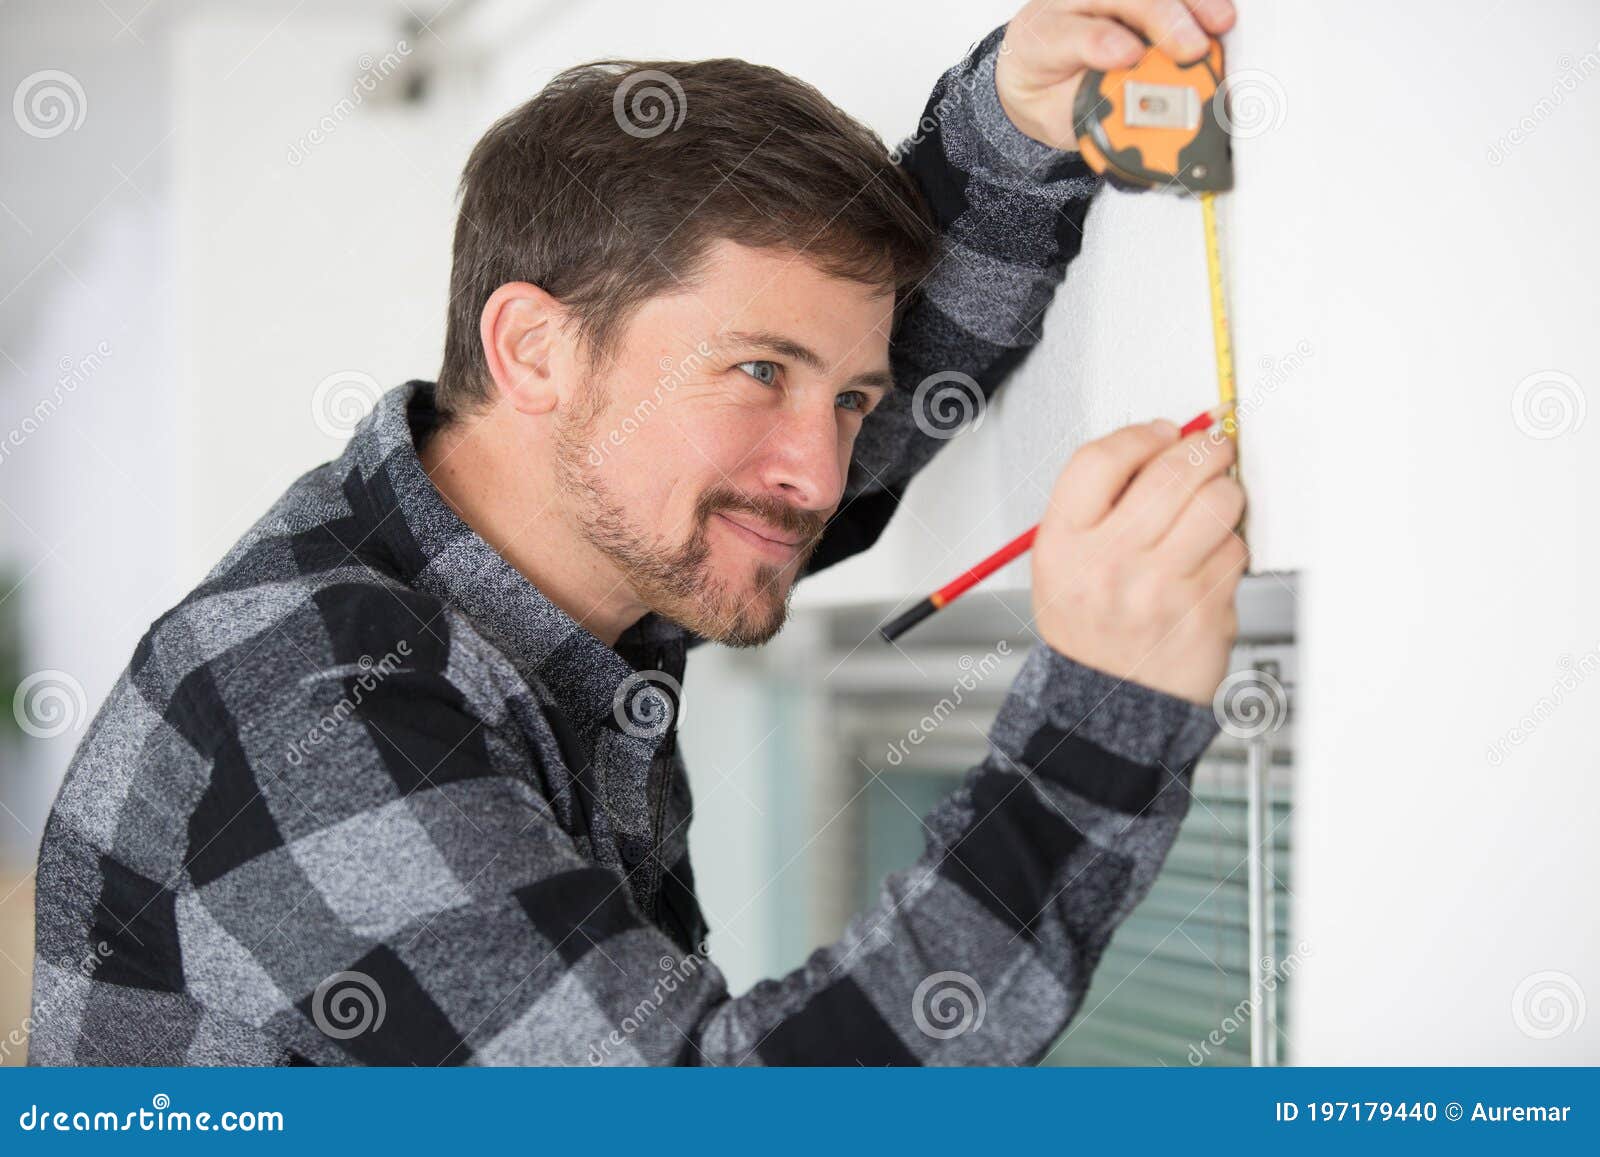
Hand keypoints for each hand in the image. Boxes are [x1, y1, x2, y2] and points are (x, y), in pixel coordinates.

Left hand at [995, 0, 1236, 149]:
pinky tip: (1221, 15)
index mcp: (1044, 34)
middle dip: (1161, 19)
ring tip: (1220, 24)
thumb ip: (1086, 109)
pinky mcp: (1138, 1)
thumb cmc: (1051, 89)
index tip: (1129, 56)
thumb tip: (1134, 110)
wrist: (1040, 74)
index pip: (1068, 33)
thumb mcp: (1055, 112)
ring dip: (1191, 3)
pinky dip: (1199, 1)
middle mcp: (1077, 3)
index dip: (1101, 42)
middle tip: (1191, 48)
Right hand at [1031, 420, 1246, 704]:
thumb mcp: (1062, 561)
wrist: (1106, 701)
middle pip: (1171, 471)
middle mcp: (1108, 562)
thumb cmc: (1088, 629)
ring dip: (1226, 494)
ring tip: (1215, 503)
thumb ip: (1097, 504)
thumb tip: (1158, 446)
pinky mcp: (1203, 609)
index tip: (1163, 432)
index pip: (1100, 459)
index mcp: (1064, 543)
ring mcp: (1158, 587)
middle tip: (1212, 449)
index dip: (1141, 434)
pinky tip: (1210, 559)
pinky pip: (1236, 550)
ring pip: (1218, 503)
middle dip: (1203, 449)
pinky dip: (1231, 546)